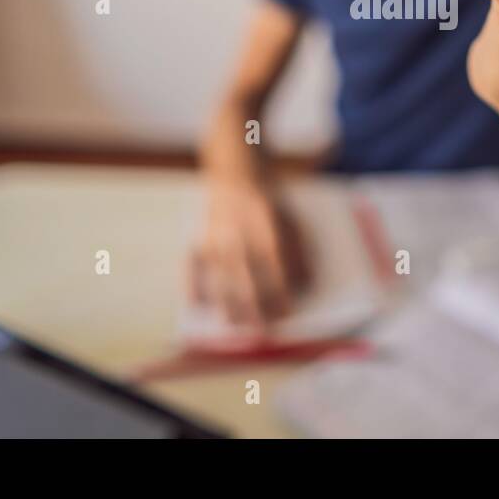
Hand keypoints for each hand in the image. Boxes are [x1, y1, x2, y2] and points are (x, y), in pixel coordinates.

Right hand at [189, 178, 309, 327]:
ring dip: (227, 303)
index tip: (288, 314)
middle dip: (256, 307)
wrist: (237, 168)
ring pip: (222, 276)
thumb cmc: (270, 201)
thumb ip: (300, 251)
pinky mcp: (199, 234)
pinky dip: (192, 285)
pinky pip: (191, 264)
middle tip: (262, 331)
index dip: (283, 292)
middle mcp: (241, 230)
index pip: (277, 266)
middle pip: (248, 276)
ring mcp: (217, 233)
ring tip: (233, 325)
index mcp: (269, 224)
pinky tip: (198, 306)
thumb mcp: (292, 218)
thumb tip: (307, 285)